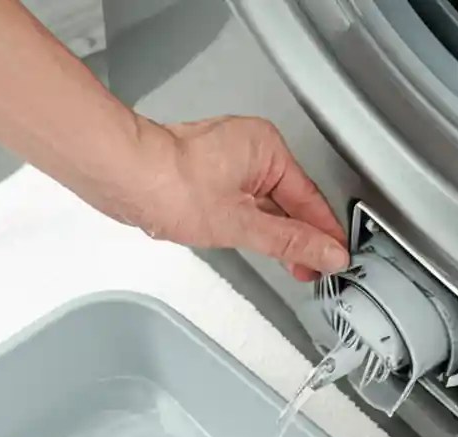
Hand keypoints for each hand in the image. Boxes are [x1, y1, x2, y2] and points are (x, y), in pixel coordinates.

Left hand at [126, 116, 348, 280]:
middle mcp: (250, 146)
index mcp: (267, 148)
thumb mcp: (241, 224)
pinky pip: (246, 200)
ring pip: (267, 201)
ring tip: (291, 264)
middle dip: (301, 236)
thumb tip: (325, 252)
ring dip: (277, 232)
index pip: (310, 199)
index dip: (324, 234)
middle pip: (291, 200)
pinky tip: (258, 243)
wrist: (121, 176)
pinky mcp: (210, 172)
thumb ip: (289, 242)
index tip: (336, 258)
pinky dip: (255, 223)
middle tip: (312, 270)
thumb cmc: (168, 185)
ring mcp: (228, 157)